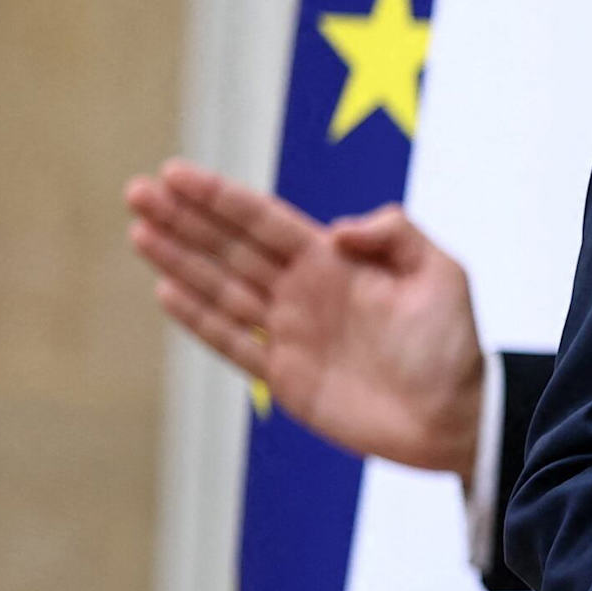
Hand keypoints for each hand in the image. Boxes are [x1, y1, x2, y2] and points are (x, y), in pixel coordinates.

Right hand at [125, 160, 487, 475]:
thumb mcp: (441, 275)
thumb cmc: (453, 345)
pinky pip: (232, 342)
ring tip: (139, 230)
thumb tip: (336, 230)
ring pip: (221, 288)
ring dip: (179, 260)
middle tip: (137, 190)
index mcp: (336, 262)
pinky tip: (166, 290)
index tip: (175, 173)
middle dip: (184, 219)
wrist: (454, 418)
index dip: (220, 198)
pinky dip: (199, 319)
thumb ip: (396, 236)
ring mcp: (291, 333)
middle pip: (231, 247)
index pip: (265, 220)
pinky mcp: (285, 376)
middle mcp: (305, 292)